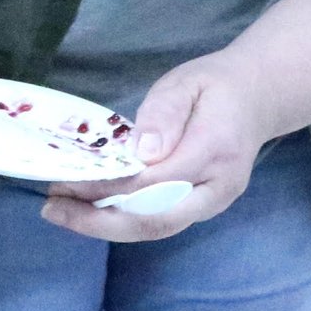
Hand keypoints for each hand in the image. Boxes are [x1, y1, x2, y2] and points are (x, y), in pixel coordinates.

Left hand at [41, 49, 273, 243]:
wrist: (257, 99)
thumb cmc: (216, 86)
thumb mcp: (186, 83)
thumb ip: (164, 113)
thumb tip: (142, 153)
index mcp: (214, 149)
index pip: (154, 181)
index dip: (108, 187)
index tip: (67, 181)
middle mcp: (217, 187)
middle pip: (156, 219)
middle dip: (99, 221)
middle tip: (53, 210)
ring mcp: (214, 203)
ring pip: (156, 228)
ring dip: (106, 226)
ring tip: (61, 212)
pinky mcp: (203, 208)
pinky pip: (159, 221)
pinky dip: (122, 220)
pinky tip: (89, 210)